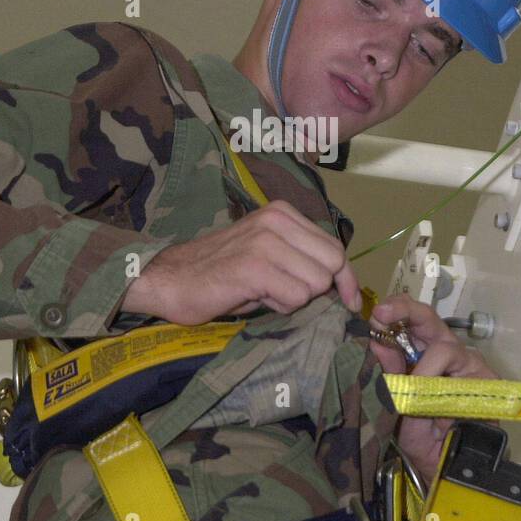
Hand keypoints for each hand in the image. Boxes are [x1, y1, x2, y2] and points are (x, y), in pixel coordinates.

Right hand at [120, 200, 360, 323]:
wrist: (169, 279)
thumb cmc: (219, 272)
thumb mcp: (267, 254)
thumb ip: (300, 259)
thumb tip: (342, 285)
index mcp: (282, 213)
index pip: (335, 248)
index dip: (346, 280)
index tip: (351, 301)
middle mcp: (277, 221)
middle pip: (332, 265)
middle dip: (317, 290)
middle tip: (285, 295)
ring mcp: (266, 242)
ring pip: (316, 284)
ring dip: (294, 299)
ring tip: (264, 294)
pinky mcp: (255, 267)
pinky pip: (295, 297)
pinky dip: (280, 306)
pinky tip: (254, 298)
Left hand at [368, 294, 497, 484]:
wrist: (446, 468)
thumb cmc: (420, 435)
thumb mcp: (396, 403)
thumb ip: (390, 372)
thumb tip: (377, 340)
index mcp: (422, 354)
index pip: (412, 322)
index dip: (395, 312)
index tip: (375, 315)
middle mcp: (447, 352)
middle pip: (430, 319)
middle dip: (405, 311)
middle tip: (383, 314)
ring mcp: (468, 364)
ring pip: (445, 346)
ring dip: (422, 365)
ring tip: (411, 388)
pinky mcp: (487, 381)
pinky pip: (461, 372)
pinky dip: (441, 382)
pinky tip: (430, 397)